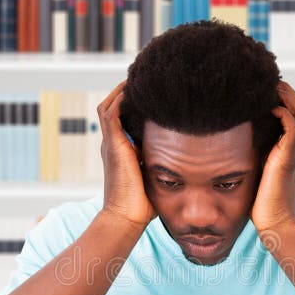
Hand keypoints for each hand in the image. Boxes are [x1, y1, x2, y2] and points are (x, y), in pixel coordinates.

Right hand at [98, 81, 156, 227]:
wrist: (127, 217)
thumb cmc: (143, 205)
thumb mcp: (154, 177)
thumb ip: (161, 164)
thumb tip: (185, 161)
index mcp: (121, 151)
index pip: (123, 119)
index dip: (134, 105)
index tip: (154, 96)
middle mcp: (113, 144)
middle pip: (113, 107)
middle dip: (128, 93)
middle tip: (148, 80)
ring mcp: (111, 144)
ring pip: (109, 105)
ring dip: (123, 90)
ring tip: (141, 77)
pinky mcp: (113, 145)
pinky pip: (111, 112)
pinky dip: (121, 98)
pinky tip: (135, 87)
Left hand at [250, 81, 294, 233]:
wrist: (275, 225)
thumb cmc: (261, 206)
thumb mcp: (254, 174)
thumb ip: (249, 159)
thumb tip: (227, 148)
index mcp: (287, 151)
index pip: (292, 116)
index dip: (281, 101)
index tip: (261, 91)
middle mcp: (293, 148)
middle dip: (286, 93)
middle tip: (267, 82)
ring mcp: (293, 152)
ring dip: (286, 96)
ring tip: (269, 86)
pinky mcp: (287, 157)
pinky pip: (292, 125)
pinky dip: (282, 111)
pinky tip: (267, 106)